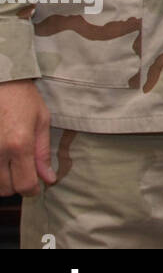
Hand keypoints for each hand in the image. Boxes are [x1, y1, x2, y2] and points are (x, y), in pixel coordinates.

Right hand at [0, 80, 55, 196]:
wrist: (1, 83)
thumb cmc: (23, 99)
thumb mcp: (42, 121)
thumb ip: (43, 153)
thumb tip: (48, 178)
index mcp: (19, 144)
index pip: (24, 184)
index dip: (32, 190)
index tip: (36, 186)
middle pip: (6, 188)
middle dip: (18, 184)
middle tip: (24, 170)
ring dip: (3, 180)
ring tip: (12, 163)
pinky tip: (2, 160)